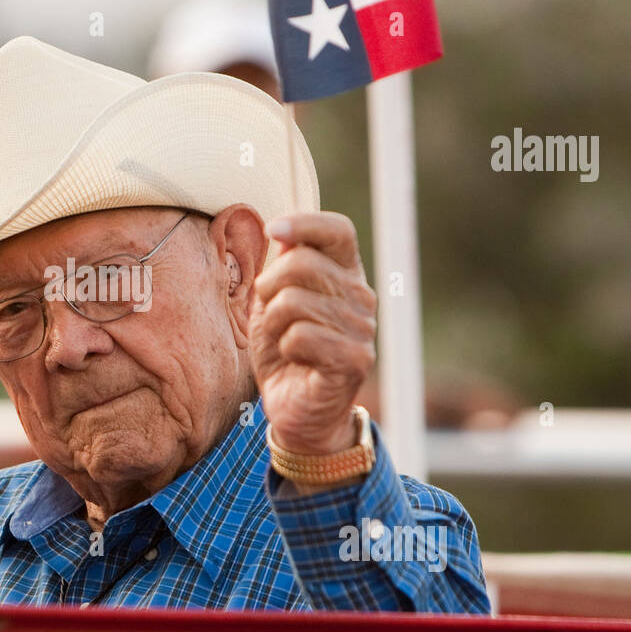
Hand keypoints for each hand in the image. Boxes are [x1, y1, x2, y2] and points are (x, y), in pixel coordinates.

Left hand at [249, 211, 377, 454]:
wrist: (296, 408)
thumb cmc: (284, 350)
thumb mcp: (274, 301)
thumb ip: (282, 265)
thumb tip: (283, 231)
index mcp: (345, 274)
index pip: (339, 231)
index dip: (305, 223)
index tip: (274, 230)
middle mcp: (361, 296)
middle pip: (303, 263)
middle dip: (269, 285)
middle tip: (268, 310)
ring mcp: (362, 328)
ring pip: (294, 301)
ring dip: (273, 322)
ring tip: (282, 338)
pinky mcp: (354, 359)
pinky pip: (301, 335)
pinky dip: (284, 347)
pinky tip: (295, 358)